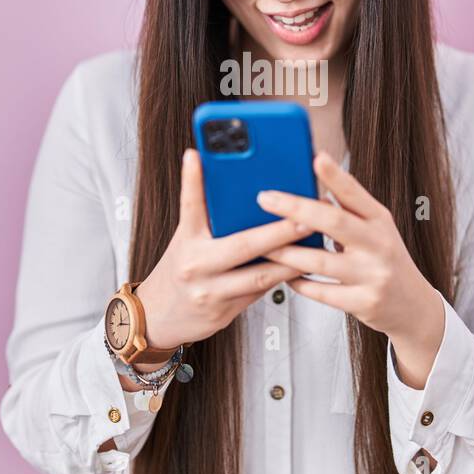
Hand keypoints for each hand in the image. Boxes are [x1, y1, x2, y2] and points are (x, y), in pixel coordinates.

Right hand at [135, 149, 307, 348]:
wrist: (158, 317)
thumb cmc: (179, 270)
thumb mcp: (186, 241)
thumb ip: (208, 220)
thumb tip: (242, 192)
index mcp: (185, 241)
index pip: (190, 205)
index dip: (192, 179)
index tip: (198, 156)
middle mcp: (195, 265)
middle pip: (243, 244)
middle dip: (280, 230)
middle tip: (307, 217)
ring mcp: (210, 291)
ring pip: (259, 275)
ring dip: (291, 260)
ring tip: (315, 243)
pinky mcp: (224, 312)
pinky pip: (260, 293)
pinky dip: (281, 278)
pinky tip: (302, 266)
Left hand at [255, 152, 445, 347]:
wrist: (413, 305)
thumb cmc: (386, 260)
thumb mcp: (376, 229)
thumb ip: (349, 209)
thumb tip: (314, 182)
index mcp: (380, 221)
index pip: (356, 193)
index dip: (336, 175)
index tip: (315, 157)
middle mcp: (379, 244)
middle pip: (334, 221)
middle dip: (296, 208)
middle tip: (266, 199)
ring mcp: (372, 275)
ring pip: (320, 260)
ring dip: (287, 252)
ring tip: (263, 244)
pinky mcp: (363, 302)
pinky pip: (322, 292)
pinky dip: (299, 282)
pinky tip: (286, 276)